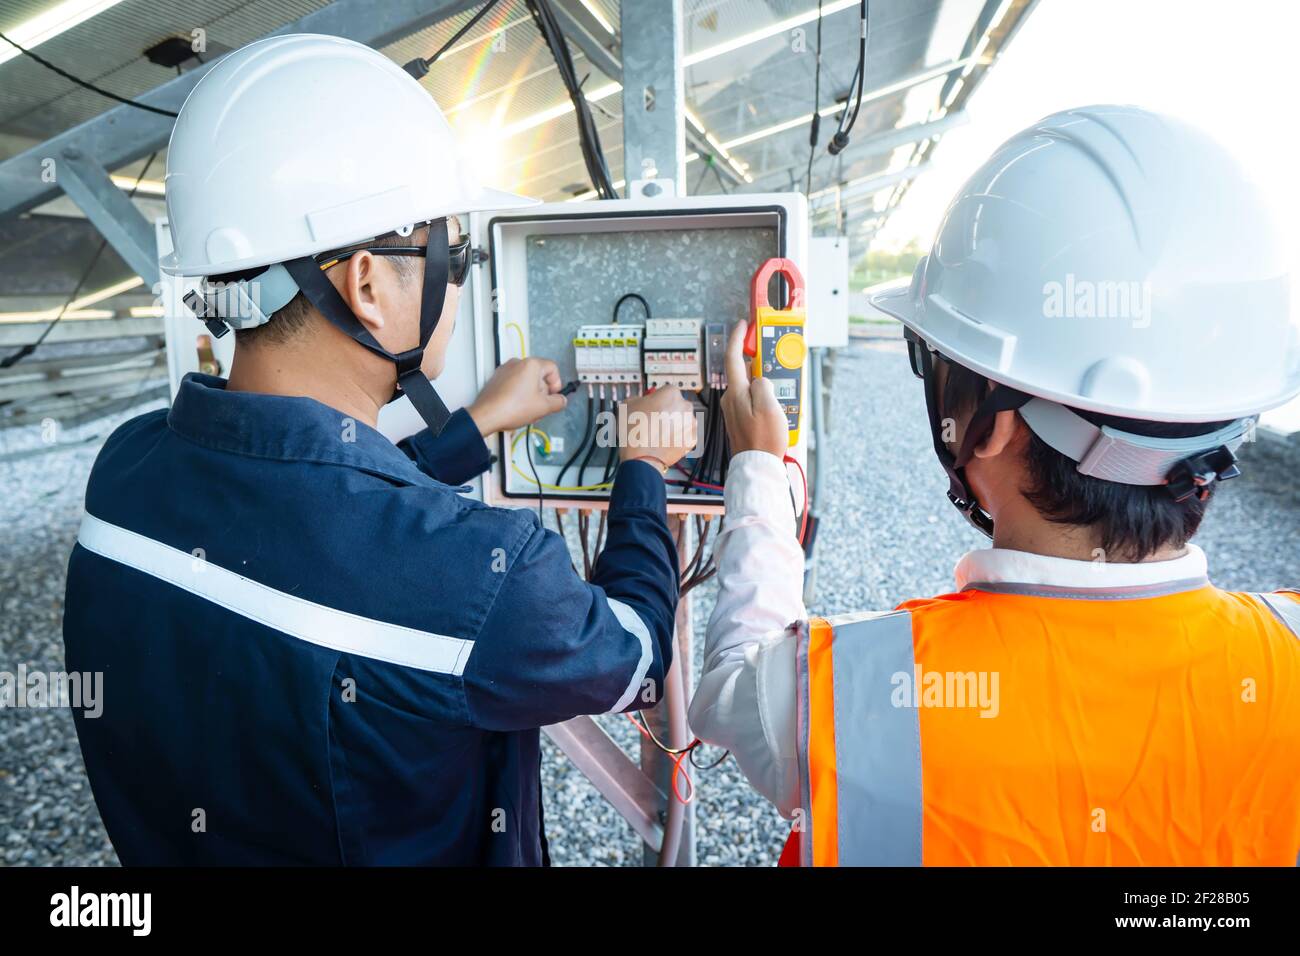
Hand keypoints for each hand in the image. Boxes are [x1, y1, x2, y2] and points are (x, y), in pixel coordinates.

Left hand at [467, 357, 565, 437]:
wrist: (487, 415)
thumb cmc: (510, 408)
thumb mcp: (543, 407)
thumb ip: (558, 402)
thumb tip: (561, 400)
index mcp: (531, 365)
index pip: (553, 368)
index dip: (557, 383)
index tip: (554, 394)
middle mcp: (517, 363)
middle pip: (539, 374)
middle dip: (543, 390)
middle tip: (542, 404)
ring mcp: (505, 370)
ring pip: (526, 379)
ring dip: (531, 393)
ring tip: (528, 408)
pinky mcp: (497, 379)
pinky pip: (514, 383)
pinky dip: (518, 393)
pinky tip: (517, 407)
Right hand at [618, 386, 697, 471]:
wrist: (642, 457)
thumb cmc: (636, 432)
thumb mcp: (627, 405)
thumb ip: (637, 398)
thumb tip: (639, 401)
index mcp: (671, 393)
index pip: (665, 391)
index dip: (656, 399)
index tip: (651, 406)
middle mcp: (685, 406)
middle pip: (676, 405)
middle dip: (667, 412)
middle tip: (653, 420)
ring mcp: (691, 424)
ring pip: (682, 420)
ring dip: (673, 424)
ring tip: (658, 433)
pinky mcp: (692, 439)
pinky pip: (685, 435)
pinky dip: (677, 437)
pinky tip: (664, 440)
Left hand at [721, 320, 787, 457]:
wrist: (757, 465)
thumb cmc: (763, 440)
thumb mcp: (769, 406)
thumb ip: (764, 384)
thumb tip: (761, 379)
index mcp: (736, 392)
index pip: (733, 357)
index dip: (738, 338)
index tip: (742, 325)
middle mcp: (731, 399)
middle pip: (744, 371)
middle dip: (759, 362)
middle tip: (774, 359)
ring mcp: (734, 409)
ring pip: (750, 386)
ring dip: (764, 381)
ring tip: (780, 390)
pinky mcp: (740, 418)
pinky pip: (752, 399)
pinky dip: (764, 396)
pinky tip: (775, 405)